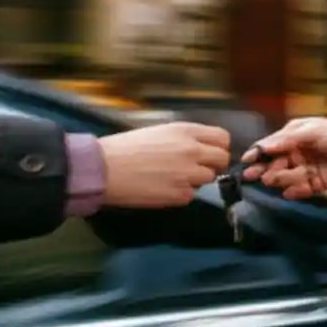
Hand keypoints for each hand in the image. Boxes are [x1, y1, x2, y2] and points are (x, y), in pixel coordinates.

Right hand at [98, 122, 231, 207]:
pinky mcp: (179, 195)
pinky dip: (181, 193)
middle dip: (212, 164)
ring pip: (209, 179)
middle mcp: (192, 151)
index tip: (209, 152)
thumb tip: (202, 147)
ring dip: (196, 179)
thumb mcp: (160, 131)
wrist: (104, 169)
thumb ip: (185, 138)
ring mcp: (188, 174)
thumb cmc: (126, 147)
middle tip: (196, 167)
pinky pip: (191, 195)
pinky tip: (163, 187)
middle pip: (222, 159)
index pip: (223, 138)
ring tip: (174, 177)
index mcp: (186, 131)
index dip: (217, 146)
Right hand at [240, 117, 326, 198]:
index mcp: (292, 137)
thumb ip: (289, 138)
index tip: (247, 161)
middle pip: (272, 165)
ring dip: (281, 179)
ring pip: (284, 178)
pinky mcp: (313, 185)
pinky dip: (295, 191)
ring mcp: (303, 170)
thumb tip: (264, 146)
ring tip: (280, 178)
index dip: (257, 153)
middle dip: (264, 170)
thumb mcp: (314, 130)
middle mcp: (295, 154)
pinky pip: (299, 190)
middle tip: (256, 175)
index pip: (269, 146)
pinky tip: (293, 191)